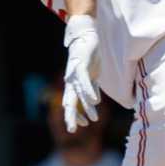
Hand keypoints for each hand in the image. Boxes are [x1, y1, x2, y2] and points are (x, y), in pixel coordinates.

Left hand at [60, 15, 100, 131]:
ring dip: (86, 108)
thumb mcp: (91, 76)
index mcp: (74, 83)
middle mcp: (72, 80)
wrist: (85, 34)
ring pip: (78, 94)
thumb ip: (91, 88)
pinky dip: (89, 92)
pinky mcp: (82, 65)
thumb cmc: (88, 56)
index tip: (83, 125)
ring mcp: (76, 73)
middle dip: (71, 117)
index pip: (72, 103)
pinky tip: (94, 101)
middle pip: (69, 102)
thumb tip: (94, 102)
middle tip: (72, 131)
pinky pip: (85, 81)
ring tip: (93, 120)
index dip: (76, 115)